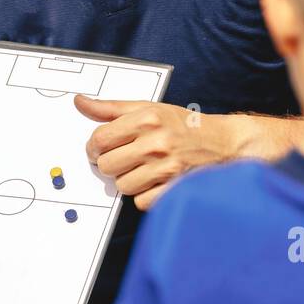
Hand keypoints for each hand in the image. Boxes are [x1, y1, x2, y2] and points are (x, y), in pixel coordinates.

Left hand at [76, 96, 239, 210]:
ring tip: (144, 169)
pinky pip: (140, 201)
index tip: (101, 149)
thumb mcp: (148, 109)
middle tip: (125, 159)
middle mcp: (156, 142)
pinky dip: (144, 195)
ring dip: (129, 181)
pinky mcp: (173, 188)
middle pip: (106, 165)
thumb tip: (80, 102)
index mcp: (147, 119)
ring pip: (122, 186)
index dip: (94, 148)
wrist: (222, 143)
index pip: (100, 139)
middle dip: (111, 164)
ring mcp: (166, 167)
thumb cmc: (182, 126)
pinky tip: (155, 182)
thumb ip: (111, 109)